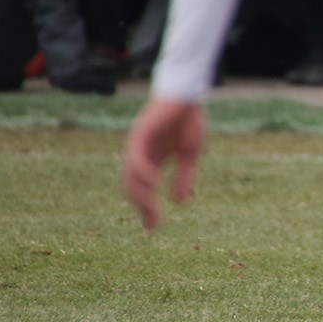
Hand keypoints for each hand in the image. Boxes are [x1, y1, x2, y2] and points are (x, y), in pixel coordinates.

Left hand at [122, 97, 207, 230]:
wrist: (187, 95)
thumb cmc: (188, 119)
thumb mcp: (190, 154)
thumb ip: (185, 176)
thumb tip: (181, 202)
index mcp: (152, 159)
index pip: (144, 189)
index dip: (148, 207)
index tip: (154, 226)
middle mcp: (140, 155)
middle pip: (134, 187)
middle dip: (143, 206)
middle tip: (153, 223)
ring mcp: (137, 146)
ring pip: (132, 177)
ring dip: (141, 195)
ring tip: (151, 210)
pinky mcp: (139, 135)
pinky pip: (136, 159)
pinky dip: (142, 172)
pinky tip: (154, 183)